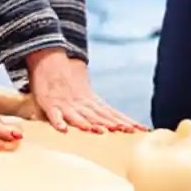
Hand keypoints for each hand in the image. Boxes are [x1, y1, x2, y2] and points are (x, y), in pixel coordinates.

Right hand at [27, 49, 145, 132]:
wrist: (49, 60)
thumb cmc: (68, 84)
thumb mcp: (86, 97)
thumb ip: (99, 111)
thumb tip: (120, 125)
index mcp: (92, 101)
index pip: (112, 112)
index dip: (126, 121)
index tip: (142, 129)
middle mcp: (81, 103)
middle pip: (99, 115)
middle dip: (113, 123)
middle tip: (126, 130)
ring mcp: (65, 104)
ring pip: (78, 115)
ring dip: (88, 122)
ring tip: (99, 130)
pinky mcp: (49, 104)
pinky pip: (53, 114)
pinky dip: (58, 121)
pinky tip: (62, 129)